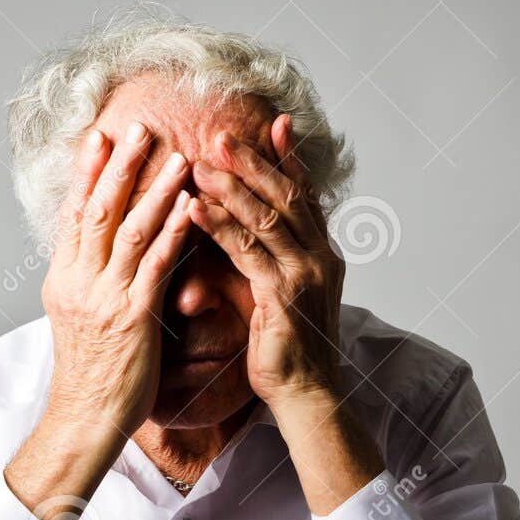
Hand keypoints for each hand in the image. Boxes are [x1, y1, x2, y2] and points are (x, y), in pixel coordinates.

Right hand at [40, 121, 195, 437]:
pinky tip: (190, 208)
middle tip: (138, 127)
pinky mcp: (133, 317)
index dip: (87, 172)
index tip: (100, 136)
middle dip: (119, 166)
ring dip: (155, 189)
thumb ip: (86, 280)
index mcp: (63, 279)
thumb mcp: (76, 317)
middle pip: (97, 210)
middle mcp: (79, 281)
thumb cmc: (90, 373)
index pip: (73, 214)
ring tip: (177, 156)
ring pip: (129, 230)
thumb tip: (93, 251)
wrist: (86, 419)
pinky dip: (173, 232)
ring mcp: (104, 297)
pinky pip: (156, 265)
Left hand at [188, 115, 345, 407]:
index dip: (290, 159)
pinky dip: (220, 226)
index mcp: (323, 254)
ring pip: (268, 218)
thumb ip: (266, 261)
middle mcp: (320, 258)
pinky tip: (196, 208)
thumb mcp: (279, 295)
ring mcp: (305, 276)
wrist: (308, 396)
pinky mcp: (283, 296)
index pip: (306, 196)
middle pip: (287, 196)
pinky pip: (247, 252)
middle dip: (255, 161)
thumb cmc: (288, 350)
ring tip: (202, 160)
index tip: (275, 124)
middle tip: (223, 133)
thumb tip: (244, 236)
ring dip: (233, 186)